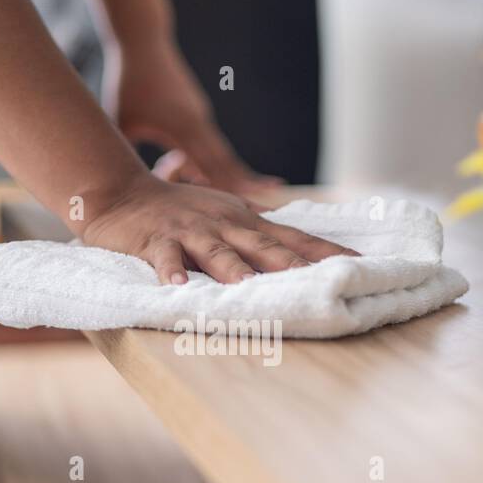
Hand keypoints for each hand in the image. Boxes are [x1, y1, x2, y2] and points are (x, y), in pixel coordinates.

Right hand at [82, 172, 353, 284]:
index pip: (295, 237)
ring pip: (218, 253)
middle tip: (325, 283)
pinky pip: (165, 259)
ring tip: (252, 290)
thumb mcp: (226, 213)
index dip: (327, 251)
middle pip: (266, 247)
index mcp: (245, 221)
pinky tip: (176, 289)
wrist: (121, 193)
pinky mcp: (156, 241)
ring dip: (235, 271)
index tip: (362, 264)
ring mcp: (191, 232)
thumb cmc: (178, 209)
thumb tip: (298, 243)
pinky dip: (171, 273)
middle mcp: (224, 224)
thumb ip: (260, 230)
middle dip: (296, 266)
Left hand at [112, 39, 281, 195]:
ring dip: (234, 174)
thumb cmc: (128, 82)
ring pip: (220, 153)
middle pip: (225, 160)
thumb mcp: (121, 121)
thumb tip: (123, 183)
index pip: (208, 165)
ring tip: (260, 193)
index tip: (244, 203)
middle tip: (267, 204)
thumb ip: (126, 154)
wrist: (144, 42)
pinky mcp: (198, 113)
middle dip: (245, 183)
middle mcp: (199, 123)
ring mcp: (201, 117)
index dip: (225, 187)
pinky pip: (211, 143)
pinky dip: (218, 161)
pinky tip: (223, 177)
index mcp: (182, 128)